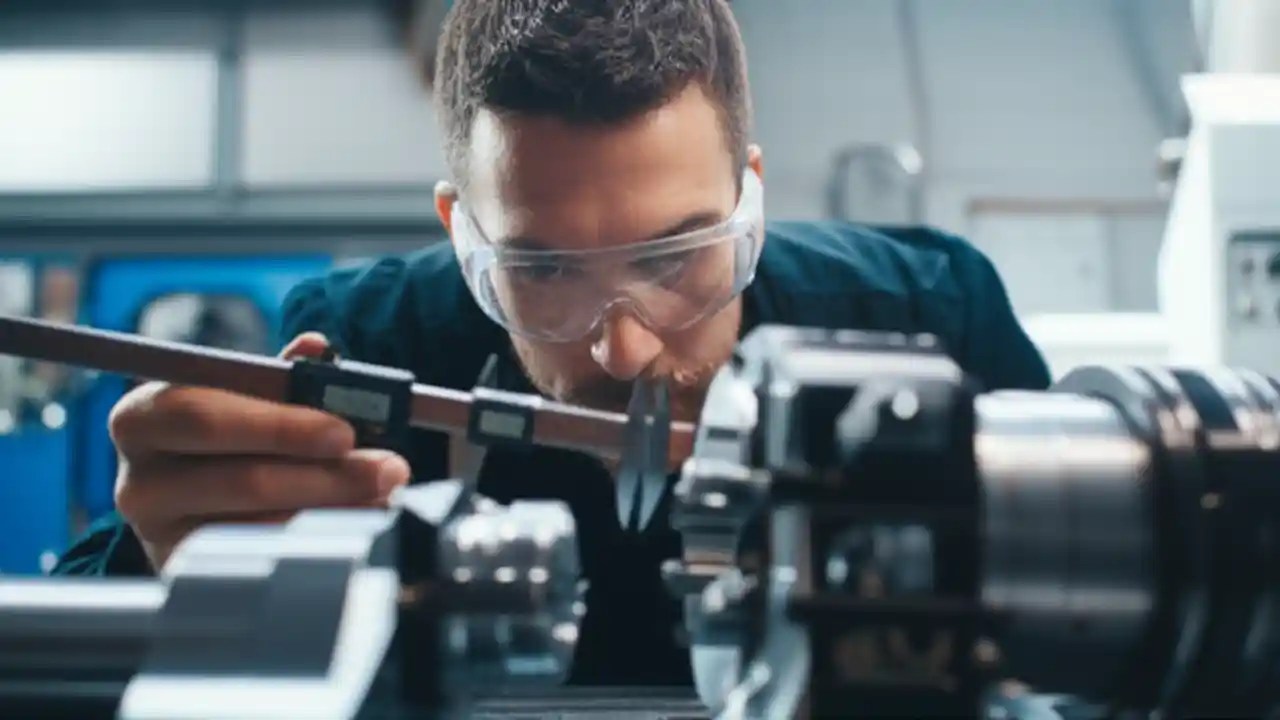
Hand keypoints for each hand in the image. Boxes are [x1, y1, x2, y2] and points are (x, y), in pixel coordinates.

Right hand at [109, 332, 411, 571]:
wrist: (185, 504)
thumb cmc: (220, 437)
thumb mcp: (239, 395)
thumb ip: (277, 373)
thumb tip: (316, 348)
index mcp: (143, 418)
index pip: (204, 416)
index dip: (278, 426)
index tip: (343, 434)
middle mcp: (138, 483)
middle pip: (240, 481)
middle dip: (326, 475)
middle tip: (386, 469)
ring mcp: (160, 539)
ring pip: (262, 529)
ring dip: (339, 511)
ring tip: (385, 494)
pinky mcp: (188, 580)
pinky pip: (265, 564)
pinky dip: (321, 543)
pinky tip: (359, 523)